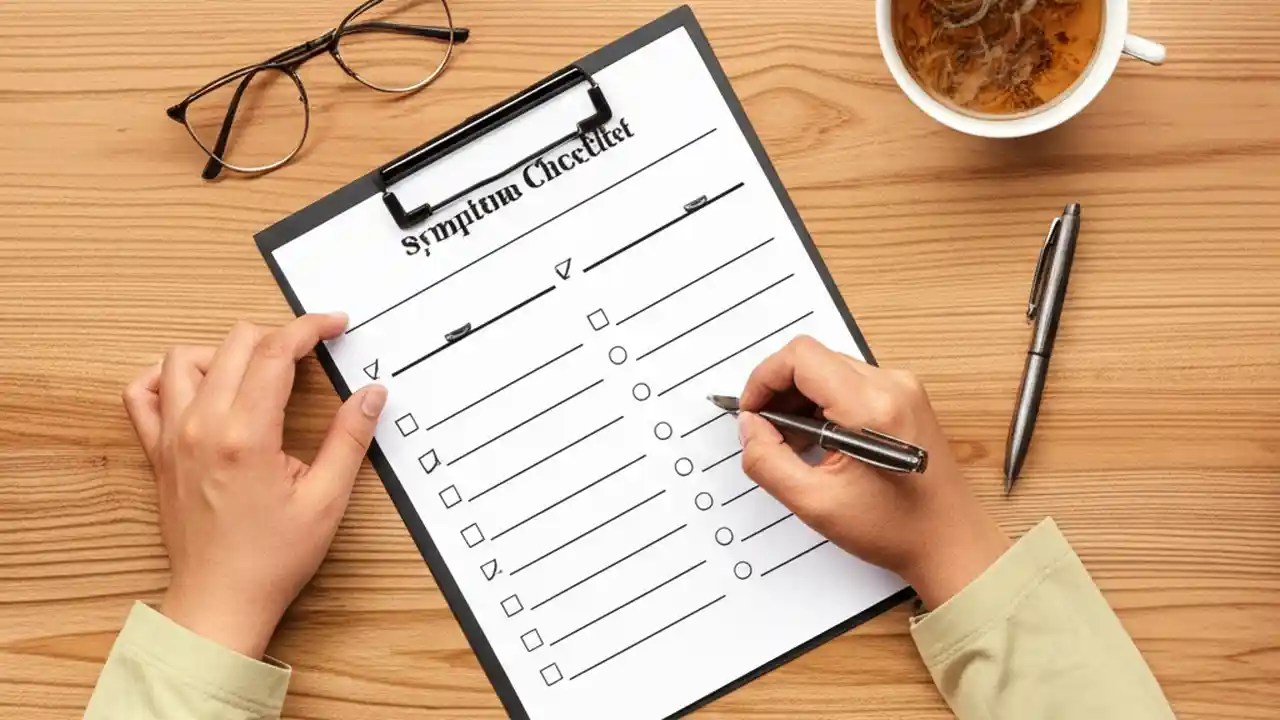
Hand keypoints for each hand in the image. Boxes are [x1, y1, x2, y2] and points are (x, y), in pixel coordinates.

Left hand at [121, 314, 386, 657]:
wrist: (220, 600)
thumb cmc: (271, 559)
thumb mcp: (327, 500)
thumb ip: (350, 438)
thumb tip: (372, 394)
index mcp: (246, 436)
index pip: (275, 352)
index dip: (309, 328)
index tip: (333, 324)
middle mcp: (202, 427)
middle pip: (234, 343)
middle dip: (277, 336)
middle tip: (308, 353)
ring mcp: (172, 437)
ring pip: (185, 357)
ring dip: (225, 351)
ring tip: (257, 371)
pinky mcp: (157, 451)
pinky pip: (142, 393)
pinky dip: (167, 376)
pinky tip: (198, 386)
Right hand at [738, 336, 1008, 608]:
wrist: (950, 542)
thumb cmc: (896, 529)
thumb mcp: (815, 503)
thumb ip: (768, 460)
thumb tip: (749, 427)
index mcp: (872, 408)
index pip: (801, 357)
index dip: (764, 378)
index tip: (752, 412)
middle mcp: (892, 386)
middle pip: (814, 359)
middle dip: (779, 391)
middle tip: (767, 433)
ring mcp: (903, 389)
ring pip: (830, 370)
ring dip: (800, 399)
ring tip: (794, 444)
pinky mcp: (905, 398)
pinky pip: (850, 384)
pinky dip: (824, 405)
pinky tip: (819, 441)